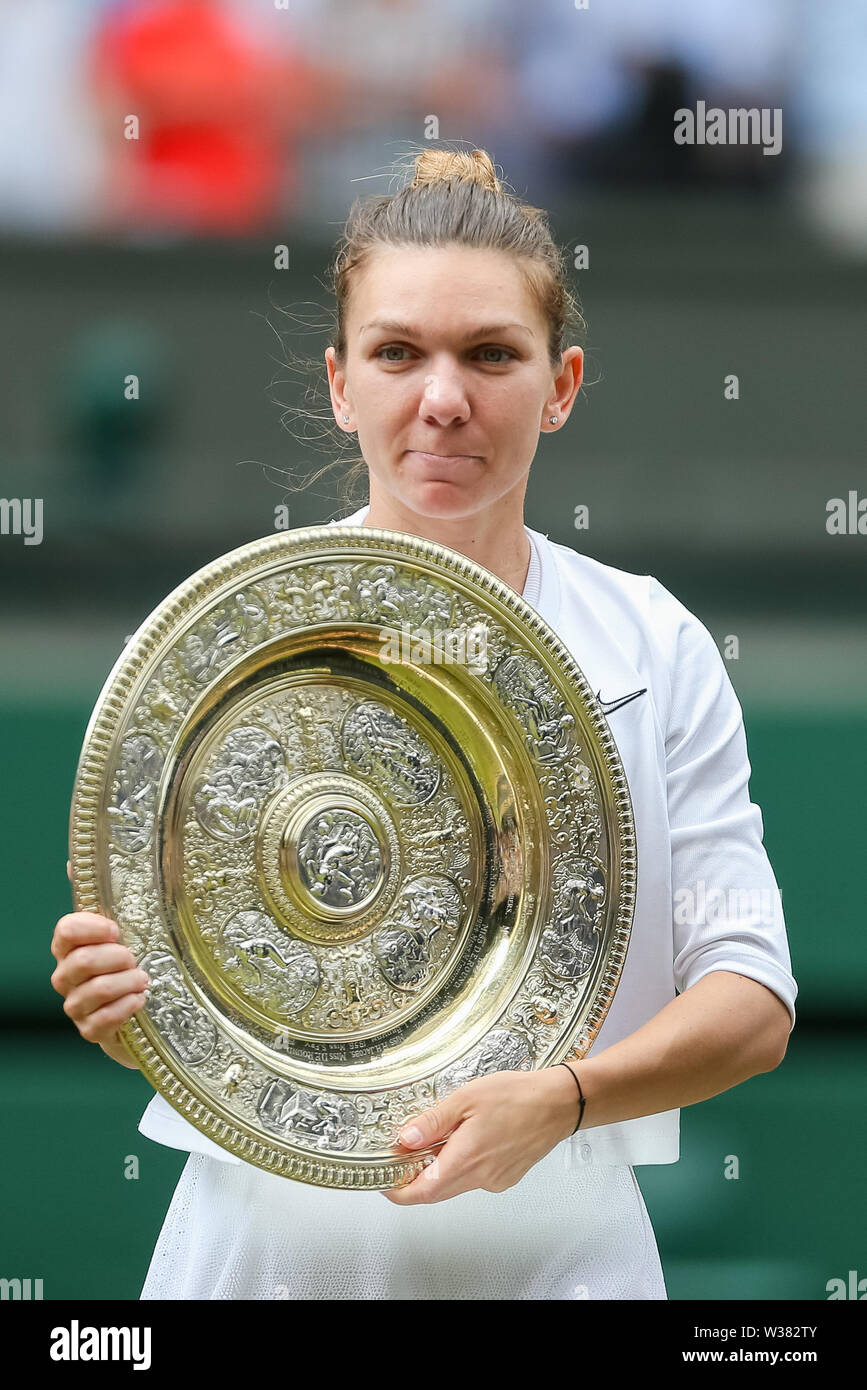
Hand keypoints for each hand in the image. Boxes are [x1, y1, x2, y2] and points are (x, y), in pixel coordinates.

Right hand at [52, 861, 146, 1053]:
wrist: (138, 1008)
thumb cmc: (128, 960)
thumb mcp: (125, 925)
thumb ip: (104, 894)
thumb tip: (75, 859)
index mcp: (70, 946)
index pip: (65, 930)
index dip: (92, 928)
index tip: (117, 928)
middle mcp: (66, 975)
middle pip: (81, 962)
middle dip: (115, 958)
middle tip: (136, 956)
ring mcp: (76, 1004)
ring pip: (92, 992)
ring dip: (125, 983)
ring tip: (144, 978)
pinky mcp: (90, 1030)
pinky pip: (101, 1021)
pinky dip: (125, 1008)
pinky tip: (140, 1000)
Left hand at [382, 1066, 579, 1204]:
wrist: (559, 1103)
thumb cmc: (517, 1096)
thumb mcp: (466, 1098)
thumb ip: (433, 1121)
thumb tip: (405, 1138)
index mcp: (466, 1160)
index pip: (422, 1192)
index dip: (398, 1191)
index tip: (384, 1181)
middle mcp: (481, 1178)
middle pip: (436, 1191)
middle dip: (416, 1179)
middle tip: (403, 1157)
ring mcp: (496, 1180)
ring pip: (456, 1184)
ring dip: (440, 1169)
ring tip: (436, 1139)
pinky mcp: (507, 1177)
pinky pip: (475, 1178)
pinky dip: (462, 1165)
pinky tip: (466, 1139)